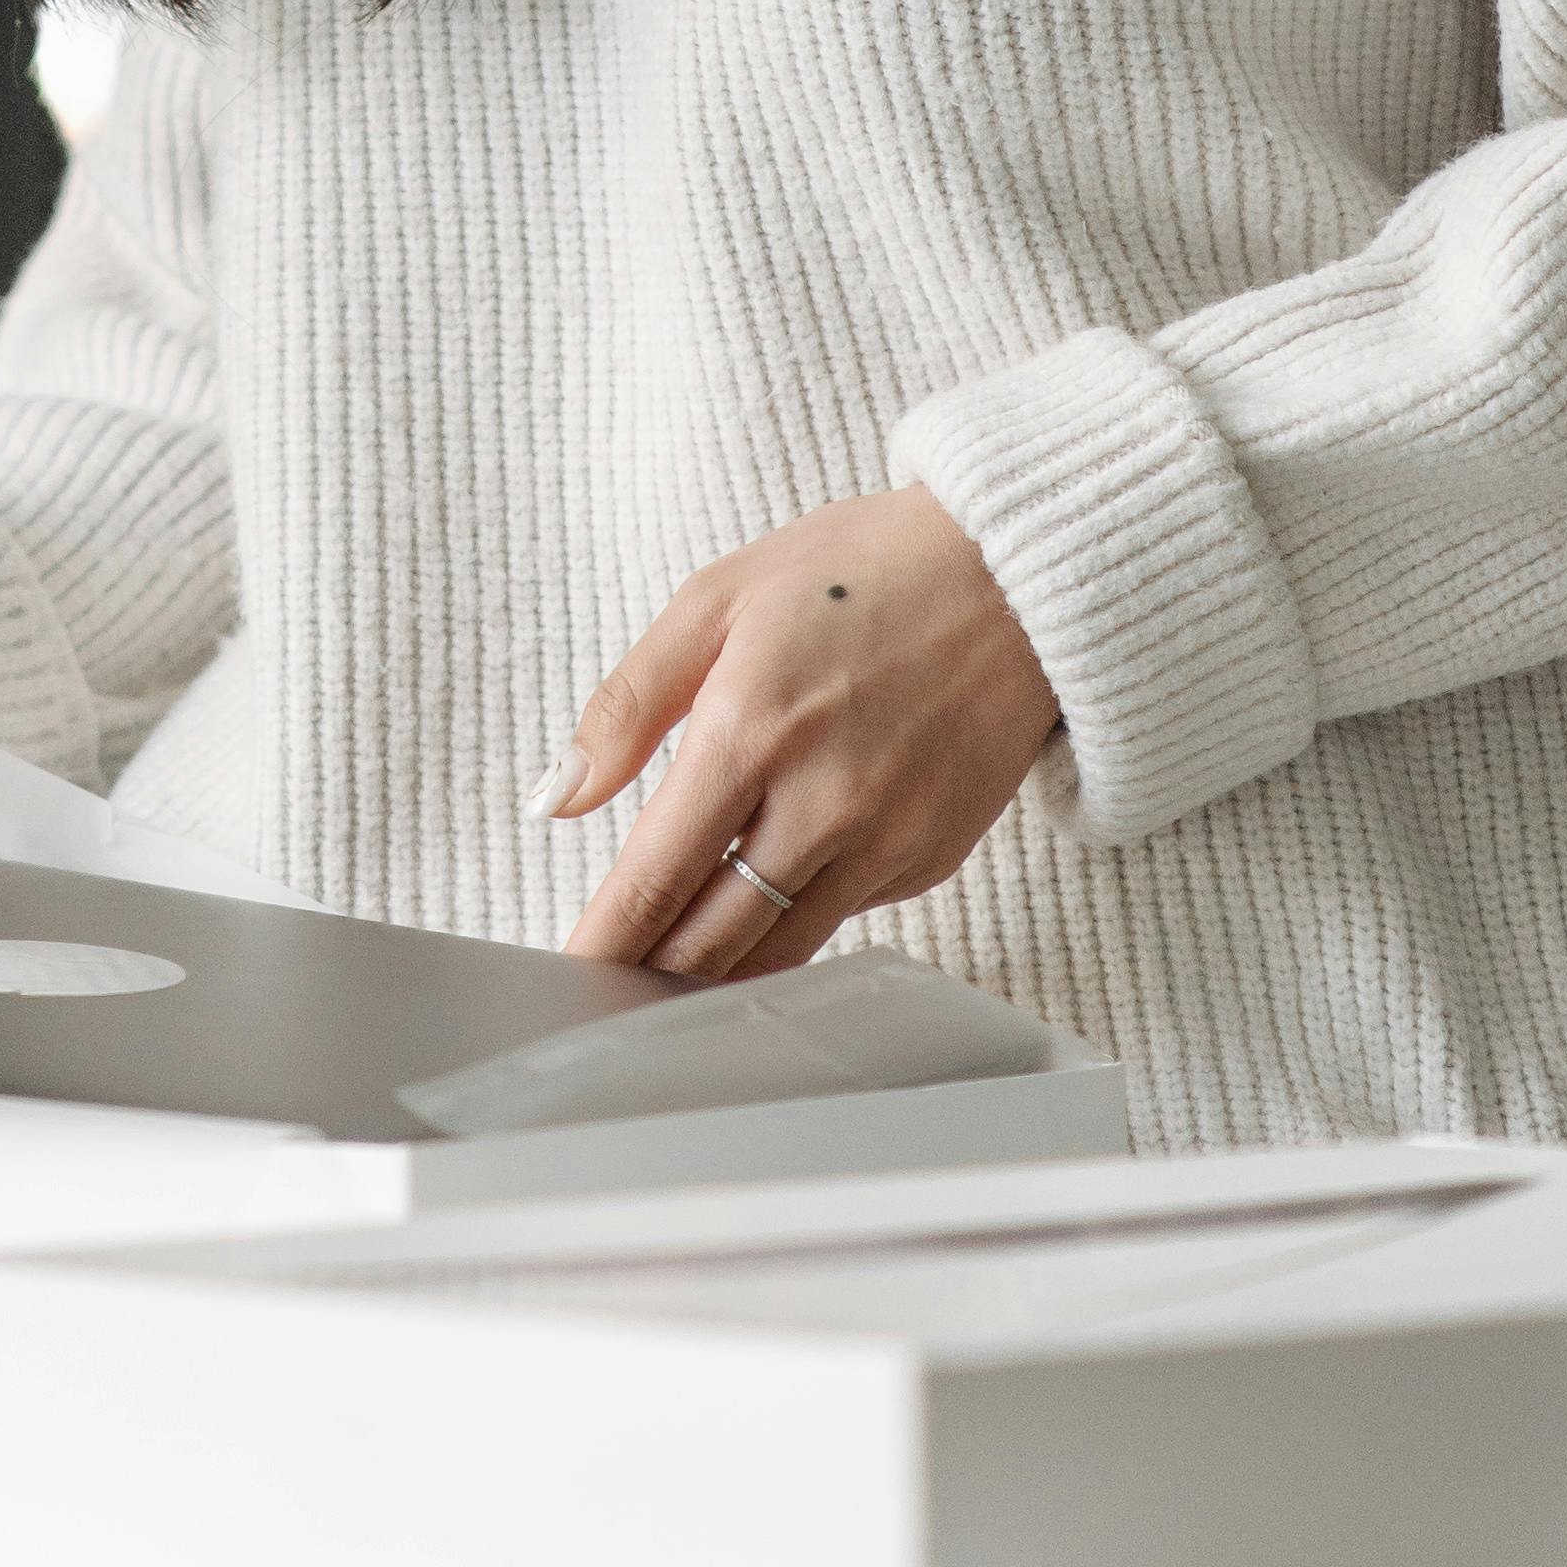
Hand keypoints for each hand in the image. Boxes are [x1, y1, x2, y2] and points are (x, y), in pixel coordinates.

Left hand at [541, 485, 1056, 980]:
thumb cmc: (856, 573)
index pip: (656, 880)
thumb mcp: (716, 600)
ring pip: (780, 955)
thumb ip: (627, 706)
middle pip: (714, 944)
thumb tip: (556, 798)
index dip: (604, 944)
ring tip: (664, 979)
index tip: (565, 981)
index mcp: (750, 734)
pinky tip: (762, 903)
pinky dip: (793, 923)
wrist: (1011, 577)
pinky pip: (841, 919)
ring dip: (717, 976)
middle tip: (603, 993)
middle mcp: (821, 806)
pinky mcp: (930, 862)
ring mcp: (885, 844)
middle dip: (649, 980)